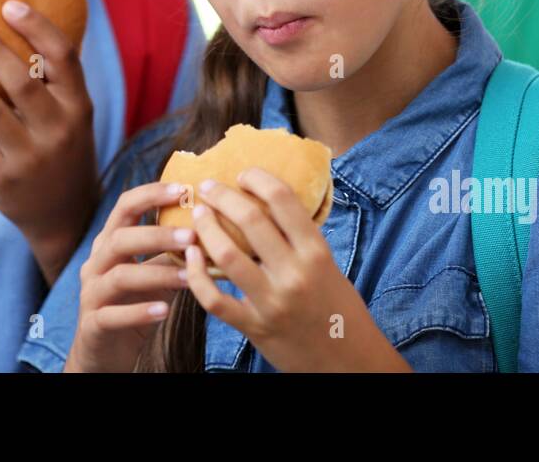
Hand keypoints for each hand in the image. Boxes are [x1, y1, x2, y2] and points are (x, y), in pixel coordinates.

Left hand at [0, 0, 97, 282]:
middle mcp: (58, 131)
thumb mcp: (74, 116)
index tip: (9, 5)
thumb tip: (10, 24)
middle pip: (22, 81)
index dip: (37, 28)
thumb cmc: (64, 149)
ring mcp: (28, 156)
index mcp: (80, 108)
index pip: (63, 58)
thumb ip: (52, 80)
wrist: (65, 217)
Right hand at [65, 182, 197, 372]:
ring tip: (189, 276)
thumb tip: (213, 229)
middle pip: (120, 239)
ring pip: (120, 277)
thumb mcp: (154, 273)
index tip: (183, 189)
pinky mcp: (93, 326)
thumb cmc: (135, 303)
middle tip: (192, 236)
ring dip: (157, 274)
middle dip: (157, 234)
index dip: (151, 194)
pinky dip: (140, 312)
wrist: (104, 351)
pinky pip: (114, 316)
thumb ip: (172, 252)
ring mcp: (92, 294)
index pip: (125, 206)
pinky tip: (165, 310)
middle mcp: (96, 264)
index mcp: (110, 243)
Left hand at [182, 169, 409, 371]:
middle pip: (251, 221)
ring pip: (226, 256)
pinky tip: (190, 257)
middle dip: (223, 196)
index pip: (284, 200)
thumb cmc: (340, 310)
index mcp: (316, 253)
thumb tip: (270, 204)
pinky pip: (214, 299)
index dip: (258, 178)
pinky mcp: (254, 327)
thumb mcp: (330, 268)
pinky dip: (195, 276)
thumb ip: (301, 241)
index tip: (244, 174)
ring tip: (198, 215)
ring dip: (206, 229)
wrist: (348, 363)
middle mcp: (295, 274)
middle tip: (209, 187)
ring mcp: (272, 302)